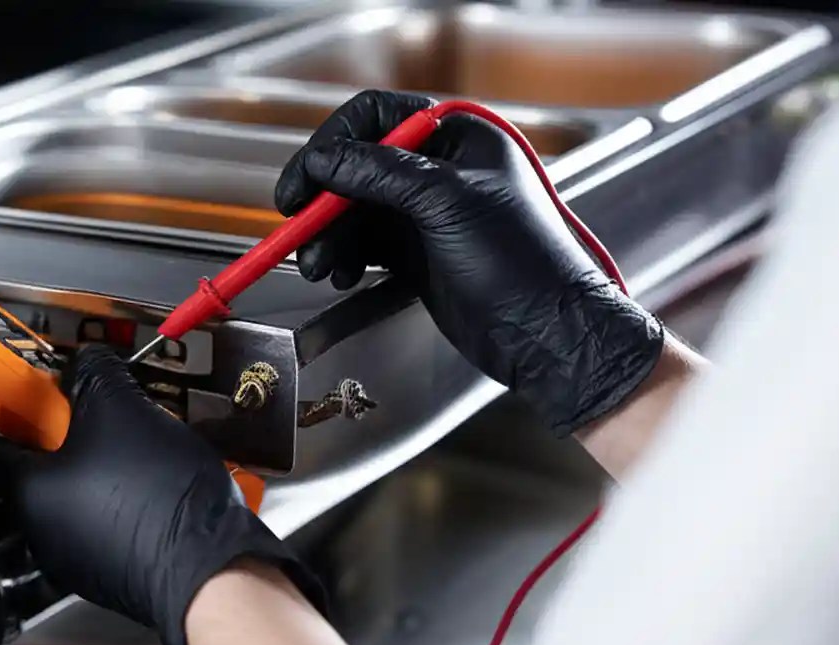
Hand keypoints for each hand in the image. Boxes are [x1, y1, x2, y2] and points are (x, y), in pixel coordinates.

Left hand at [0, 345, 322, 644]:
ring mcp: (83, 557)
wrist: (212, 570)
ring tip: (142, 438)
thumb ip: (95, 375)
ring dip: (107, 463)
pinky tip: (163, 476)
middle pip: (46, 465)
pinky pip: (118, 518)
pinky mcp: (122, 569)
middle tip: (99, 405)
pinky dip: (133, 494)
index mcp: (28, 493)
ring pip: (86, 492)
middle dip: (73, 431)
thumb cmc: (156, 498)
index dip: (10, 407)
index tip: (26, 390)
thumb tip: (87, 361)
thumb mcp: (121, 409)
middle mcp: (45, 533)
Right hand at [275, 90, 664, 434]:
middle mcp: (438, 169)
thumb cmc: (519, 260)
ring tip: (316, 265)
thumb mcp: (446, 202)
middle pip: (357, 166)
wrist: (545, 333)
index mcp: (456, 139)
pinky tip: (336, 275)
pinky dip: (343, 256)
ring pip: (354, 210)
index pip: (377, 118)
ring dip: (327, 235)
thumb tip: (323, 158)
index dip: (334, 142)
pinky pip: (364, 244)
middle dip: (323, 198)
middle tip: (293, 221)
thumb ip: (379, 174)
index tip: (305, 176)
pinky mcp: (416, 254)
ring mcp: (425, 214)